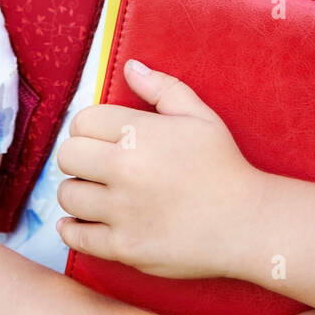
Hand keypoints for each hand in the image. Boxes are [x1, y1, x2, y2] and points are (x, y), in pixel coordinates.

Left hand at [55, 59, 255, 277]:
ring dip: (79, 191)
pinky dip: (74, 228)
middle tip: (98, 165)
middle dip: (80, 157)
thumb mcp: (200, 116)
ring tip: (99, 193)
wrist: (248, 223)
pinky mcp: (124, 247)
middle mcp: (125, 170)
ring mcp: (122, 212)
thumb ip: (162, 87)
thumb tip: (129, 67)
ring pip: (67, 194)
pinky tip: (86, 220)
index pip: (82, 121)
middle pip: (67, 155)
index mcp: (140, 133)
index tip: (102, 139)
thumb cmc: (224, 166)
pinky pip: (75, 235)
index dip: (90, 128)